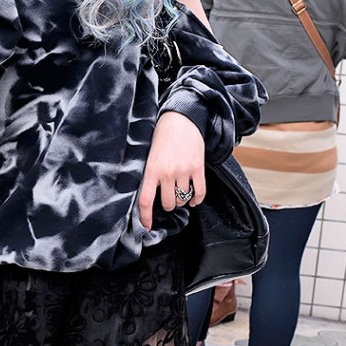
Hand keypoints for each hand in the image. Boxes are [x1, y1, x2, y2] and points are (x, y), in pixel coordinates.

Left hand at [138, 112, 205, 229]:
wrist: (181, 119)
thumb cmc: (162, 136)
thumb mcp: (149, 155)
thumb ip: (149, 174)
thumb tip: (148, 196)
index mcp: (151, 170)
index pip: (145, 200)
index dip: (145, 217)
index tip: (146, 226)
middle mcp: (167, 173)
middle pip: (168, 203)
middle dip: (168, 205)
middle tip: (168, 200)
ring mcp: (184, 171)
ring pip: (183, 199)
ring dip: (181, 200)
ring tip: (179, 193)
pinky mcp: (198, 168)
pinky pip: (200, 192)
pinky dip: (197, 199)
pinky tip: (194, 199)